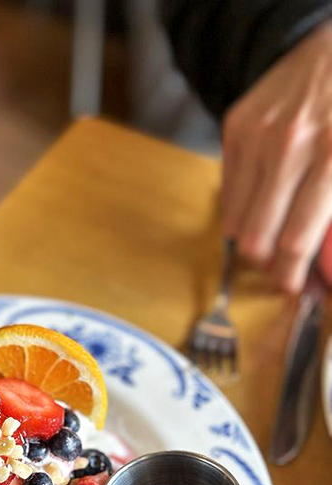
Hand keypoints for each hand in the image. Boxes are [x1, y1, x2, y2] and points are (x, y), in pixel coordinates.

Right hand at [222, 21, 331, 293]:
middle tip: (283, 271)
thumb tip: (326, 266)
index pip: (296, 241)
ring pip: (235, 223)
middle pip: (257, 240)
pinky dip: (243, 207)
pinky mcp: (235, 128)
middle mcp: (289, 148)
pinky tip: (266, 199)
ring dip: (253, 238)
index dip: (292, 277)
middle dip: (268, 266)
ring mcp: (256, 136)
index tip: (294, 290)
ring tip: (274, 234)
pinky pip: (228, 192)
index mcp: (331, 158)